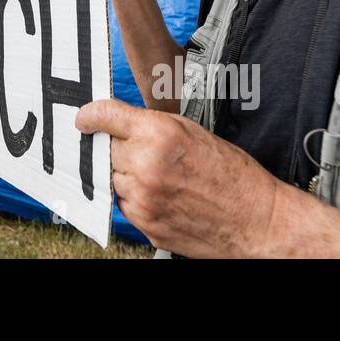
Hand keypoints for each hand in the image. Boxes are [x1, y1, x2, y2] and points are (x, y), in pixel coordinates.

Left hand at [74, 99, 282, 257]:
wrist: (256, 220)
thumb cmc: (232, 174)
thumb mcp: (192, 131)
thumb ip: (151, 126)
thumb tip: (119, 124)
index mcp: (159, 134)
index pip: (106, 116)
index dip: (91, 116)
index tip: (84, 119)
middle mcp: (146, 166)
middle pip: (108, 150)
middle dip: (122, 150)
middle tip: (149, 154)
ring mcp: (144, 199)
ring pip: (115, 179)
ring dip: (129, 176)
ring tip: (164, 177)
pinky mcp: (146, 224)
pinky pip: (126, 204)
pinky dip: (137, 198)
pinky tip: (164, 196)